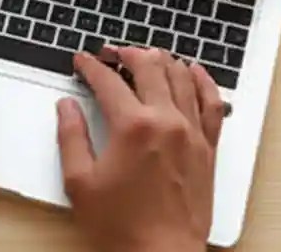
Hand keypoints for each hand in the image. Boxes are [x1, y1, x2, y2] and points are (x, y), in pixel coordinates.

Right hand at [57, 46, 225, 251]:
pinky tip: (195, 71)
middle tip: (112, 52)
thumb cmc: (121, 228)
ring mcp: (191, 134)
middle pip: (149, 67)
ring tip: (148, 55)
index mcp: (132, 127)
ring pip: (182, 78)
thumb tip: (67, 108)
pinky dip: (203, 82)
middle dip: (127, 53)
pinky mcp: (208, 149)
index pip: (108, 81)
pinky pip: (212, 104)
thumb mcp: (80, 182)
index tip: (82, 61)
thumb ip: (71, 137)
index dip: (91, 66)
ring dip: (162, 60)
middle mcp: (166, 122)